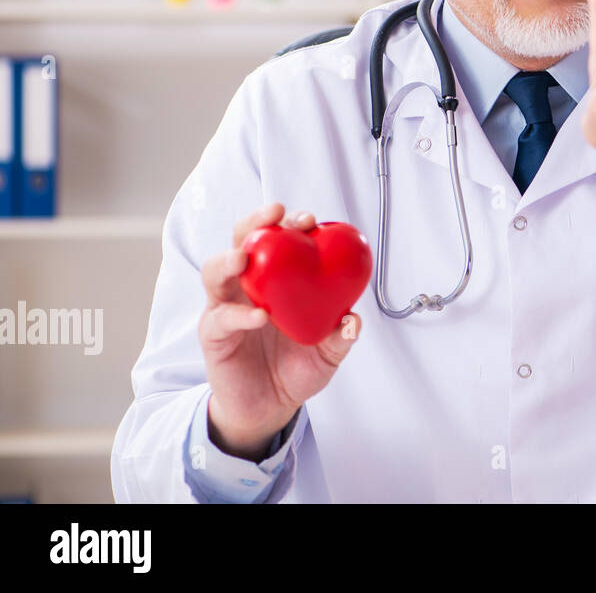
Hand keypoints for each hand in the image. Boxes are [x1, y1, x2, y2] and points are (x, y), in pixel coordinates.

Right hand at [198, 203, 361, 461]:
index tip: (309, 219)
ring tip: (245, 258)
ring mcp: (226, 307)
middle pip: (242, 241)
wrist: (270, 408)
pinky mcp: (213, 335)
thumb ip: (341, 336)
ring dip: (229, 259)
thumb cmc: (297, 368)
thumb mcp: (329, 353)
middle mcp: (248, 286)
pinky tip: (260, 316)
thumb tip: (354, 320)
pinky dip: (239, 315)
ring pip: (216, 272)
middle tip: (275, 216)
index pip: (279, 240)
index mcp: (276, 280)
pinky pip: (220, 319)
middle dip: (256, 223)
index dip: (290, 223)